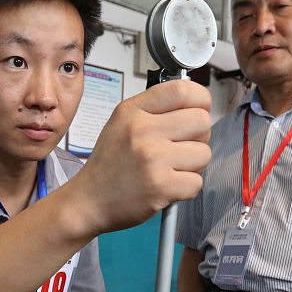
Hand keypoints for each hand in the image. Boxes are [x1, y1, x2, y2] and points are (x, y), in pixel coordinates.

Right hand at [66, 80, 210, 233]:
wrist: (88, 201)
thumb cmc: (109, 165)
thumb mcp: (122, 123)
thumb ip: (155, 110)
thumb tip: (196, 105)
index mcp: (134, 111)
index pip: (183, 90)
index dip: (201, 101)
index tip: (198, 111)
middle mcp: (142, 130)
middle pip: (201, 121)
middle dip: (199, 137)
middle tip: (181, 148)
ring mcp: (153, 158)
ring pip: (204, 153)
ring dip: (193, 165)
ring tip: (171, 169)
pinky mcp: (161, 186)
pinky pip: (197, 182)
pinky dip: (186, 188)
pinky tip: (167, 186)